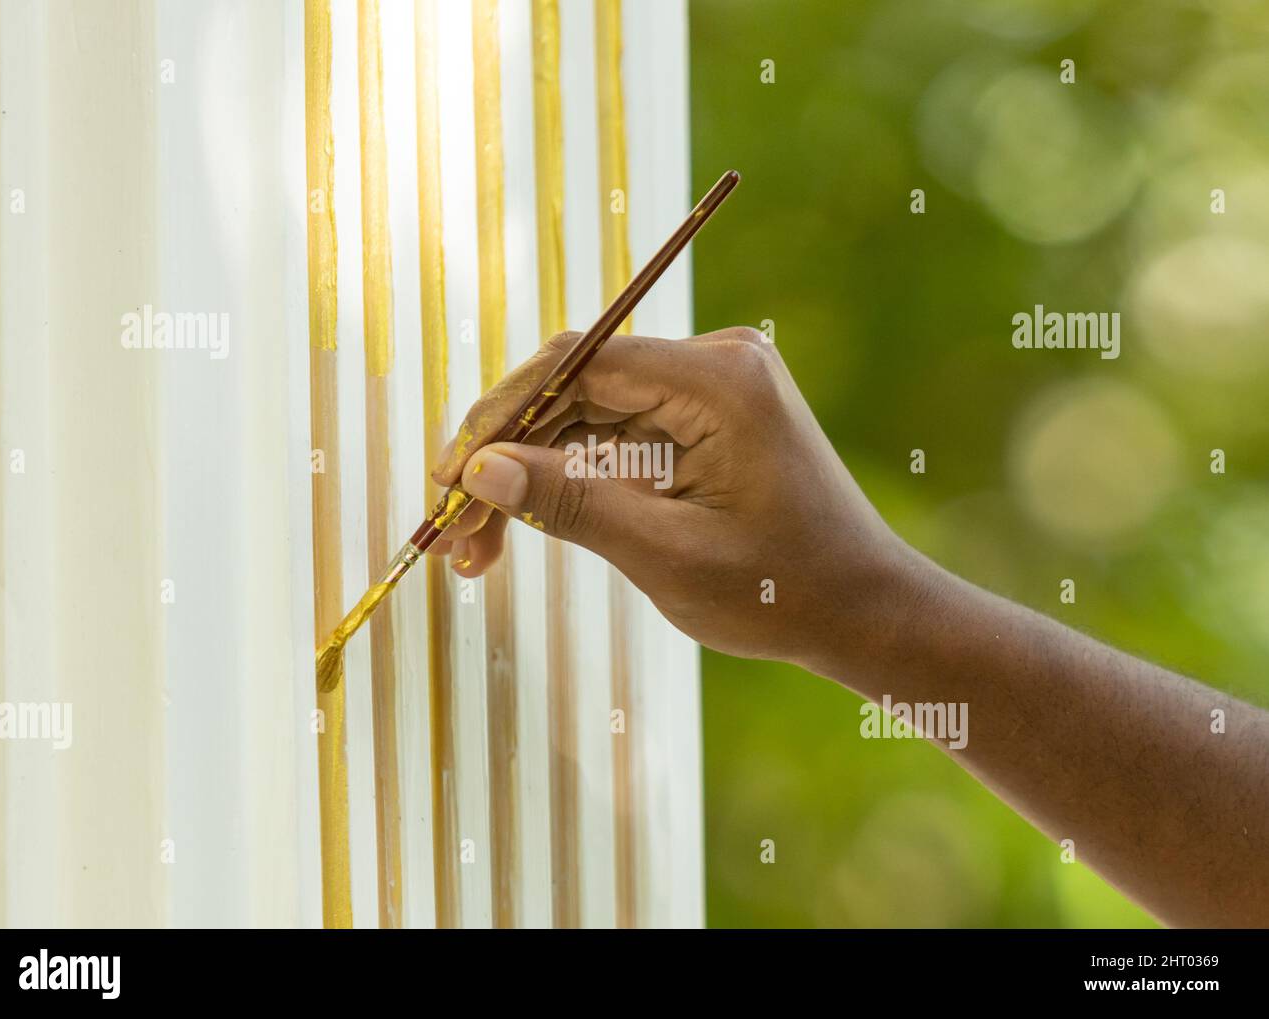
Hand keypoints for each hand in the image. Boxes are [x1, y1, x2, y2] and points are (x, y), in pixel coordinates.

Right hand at [432, 327, 914, 672]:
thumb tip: (476, 471)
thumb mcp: (666, 554)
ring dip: (528, 476)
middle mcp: (713, 363)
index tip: (448, 476)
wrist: (861, 610)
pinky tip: (520, 528)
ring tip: (474, 550)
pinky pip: (613, 437)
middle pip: (574, 391)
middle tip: (452, 531)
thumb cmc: (781, 591)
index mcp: (718, 378)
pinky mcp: (699, 420)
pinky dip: (568, 481)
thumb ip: (570, 503)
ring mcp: (707, 389)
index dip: (500, 417)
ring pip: (584, 418)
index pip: (577, 365)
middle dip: (506, 459)